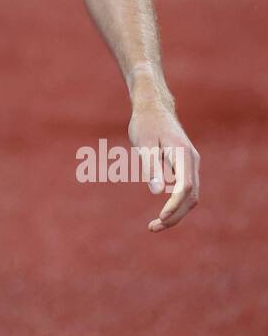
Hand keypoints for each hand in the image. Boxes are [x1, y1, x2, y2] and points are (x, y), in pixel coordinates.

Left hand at [128, 103, 199, 230]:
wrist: (153, 108)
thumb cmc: (145, 124)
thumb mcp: (144, 144)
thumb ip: (151, 167)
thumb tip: (157, 191)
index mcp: (183, 154)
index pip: (185, 187)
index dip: (174, 205)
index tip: (159, 217)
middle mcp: (192, 161)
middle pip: (191, 196)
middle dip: (175, 215)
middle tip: (153, 228)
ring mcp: (191, 164)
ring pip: (191, 196)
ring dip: (177, 213)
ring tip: (154, 226)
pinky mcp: (185, 166)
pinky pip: (186, 190)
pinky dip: (177, 204)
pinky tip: (163, 213)